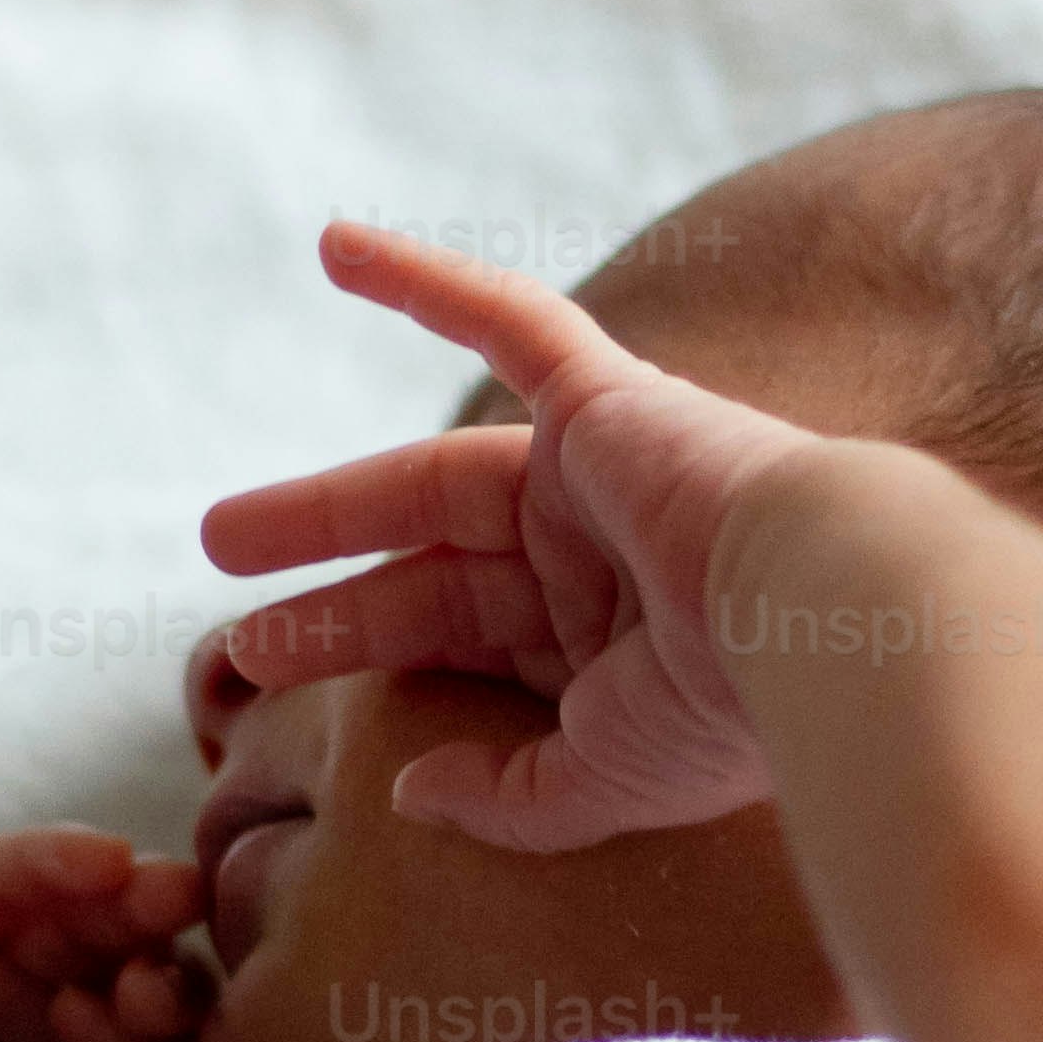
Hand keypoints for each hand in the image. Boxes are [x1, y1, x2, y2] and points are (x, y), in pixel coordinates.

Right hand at [0, 830, 218, 1041]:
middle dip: (172, 942)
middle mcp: (55, 1024)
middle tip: (171, 967)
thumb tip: (190, 1000)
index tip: (208, 1037)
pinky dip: (54, 857)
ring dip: (132, 891)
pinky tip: (103, 862)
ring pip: (78, 901)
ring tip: (162, 896)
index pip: (185, 1009)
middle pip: (140, 944)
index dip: (210, 1004)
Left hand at [200, 226, 820, 850]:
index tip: (260, 680)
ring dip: (327, 503)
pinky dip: (426, 279)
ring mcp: (604, 478)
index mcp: (611, 650)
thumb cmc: (725, 714)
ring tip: (220, 535)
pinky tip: (330, 247)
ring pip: (433, 480)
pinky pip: (513, 320)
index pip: (466, 645)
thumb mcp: (602, 782)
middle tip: (229, 629)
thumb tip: (409, 793)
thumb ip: (510, 794)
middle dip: (333, 596)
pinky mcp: (609, 403)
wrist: (822, 619)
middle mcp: (603, 562)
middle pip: (433, 573)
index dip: (363, 654)